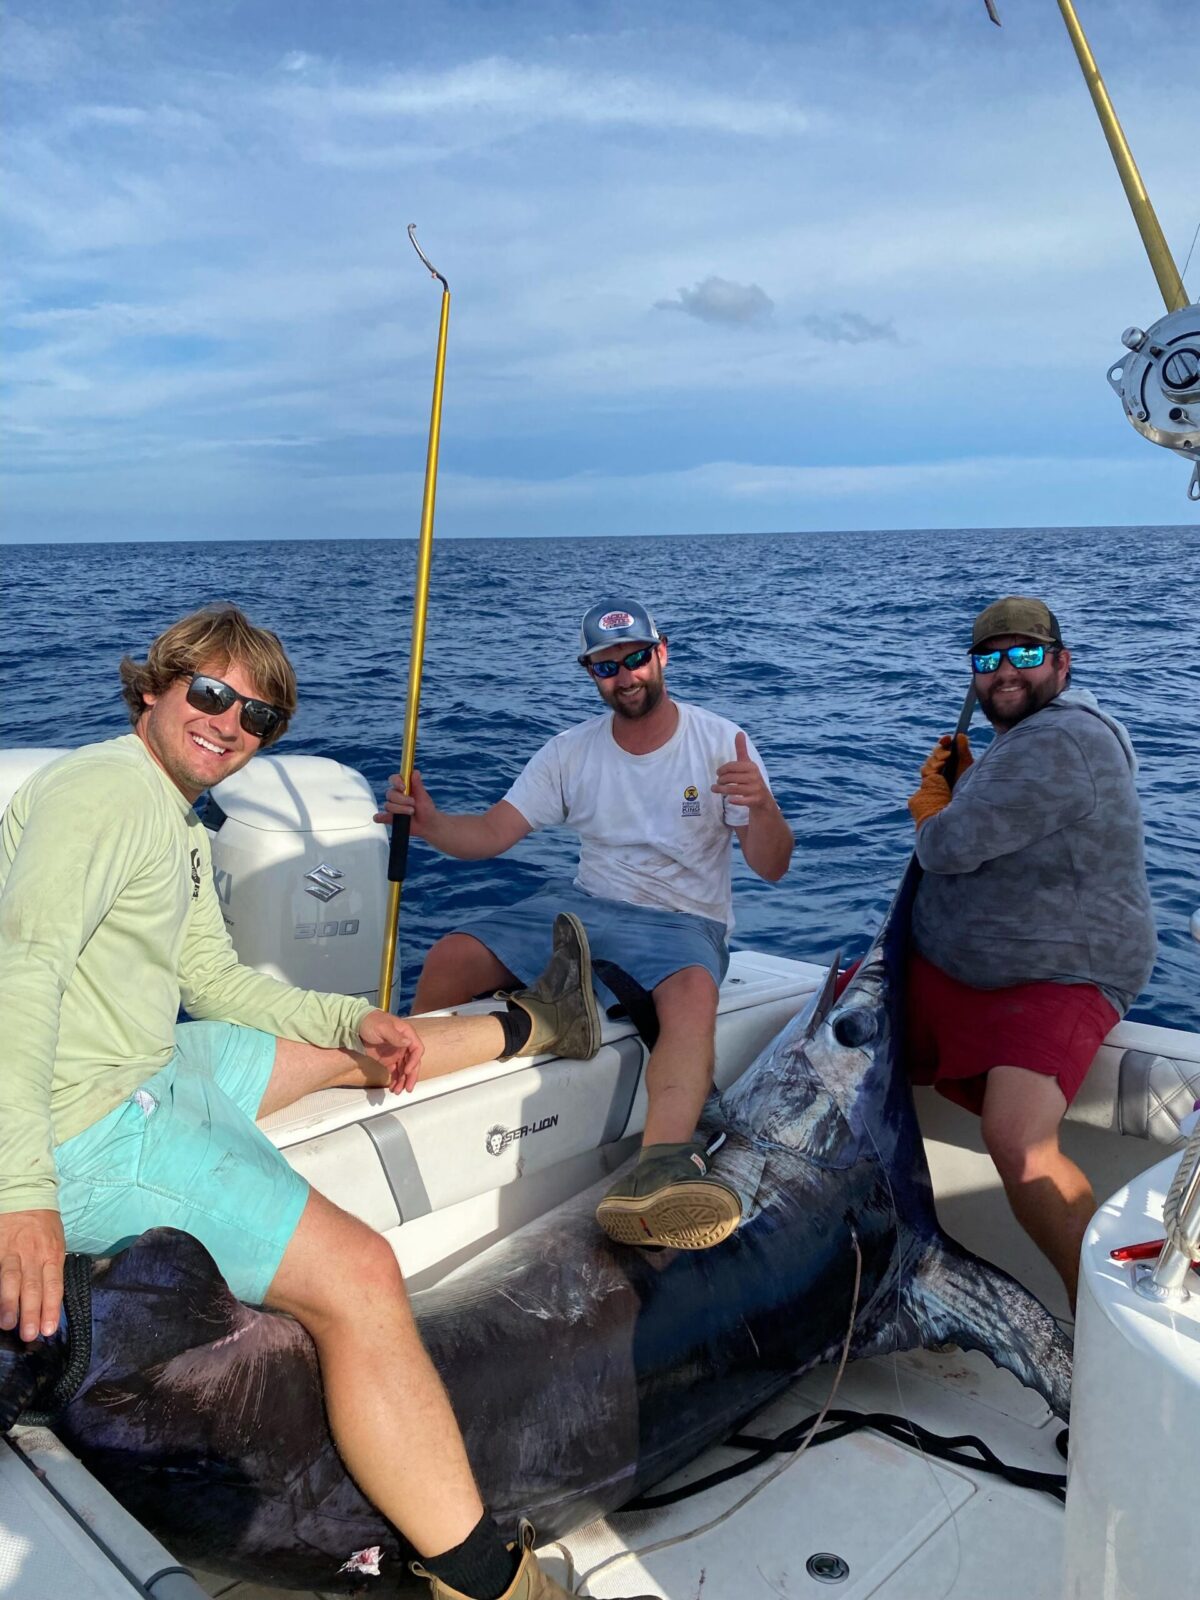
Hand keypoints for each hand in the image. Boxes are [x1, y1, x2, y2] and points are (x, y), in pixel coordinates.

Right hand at [0, 1209, 65, 1342]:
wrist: (26, 1195)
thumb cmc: (44, 1224)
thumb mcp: (56, 1243)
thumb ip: (51, 1269)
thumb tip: (49, 1299)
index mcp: (52, 1255)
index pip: (54, 1286)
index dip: (51, 1308)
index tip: (48, 1329)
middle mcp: (34, 1254)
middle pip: (33, 1286)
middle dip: (32, 1312)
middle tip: (29, 1335)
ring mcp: (13, 1251)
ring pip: (12, 1279)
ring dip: (10, 1302)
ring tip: (8, 1323)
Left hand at [357, 1010, 424, 1093]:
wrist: (355, 1024)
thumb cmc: (370, 1021)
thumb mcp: (382, 1027)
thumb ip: (395, 1036)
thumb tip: (408, 1043)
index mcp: (406, 1034)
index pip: (417, 1049)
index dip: (414, 1061)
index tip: (407, 1071)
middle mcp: (403, 1044)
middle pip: (412, 1062)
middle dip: (411, 1076)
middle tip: (408, 1088)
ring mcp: (396, 1053)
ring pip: (404, 1069)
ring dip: (403, 1081)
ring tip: (397, 1091)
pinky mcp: (388, 1060)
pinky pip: (395, 1071)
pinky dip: (395, 1080)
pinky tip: (393, 1087)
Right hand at [373, 769, 437, 834]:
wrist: (428, 825)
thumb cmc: (427, 809)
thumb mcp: (423, 797)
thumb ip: (418, 785)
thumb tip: (415, 772)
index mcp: (404, 787)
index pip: (394, 779)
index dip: (396, 782)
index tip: (403, 788)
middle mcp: (396, 796)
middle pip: (390, 793)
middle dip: (401, 799)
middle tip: (413, 803)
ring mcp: (392, 807)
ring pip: (387, 805)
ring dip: (399, 809)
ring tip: (411, 812)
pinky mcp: (390, 818)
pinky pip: (381, 816)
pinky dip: (379, 817)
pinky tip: (380, 818)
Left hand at [712, 731, 771, 810]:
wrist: (763, 798)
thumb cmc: (751, 778)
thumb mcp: (747, 763)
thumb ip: (742, 749)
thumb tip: (739, 732)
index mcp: (751, 766)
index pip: (732, 766)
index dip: (722, 769)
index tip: (718, 772)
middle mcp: (754, 777)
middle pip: (731, 778)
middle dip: (721, 780)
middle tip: (717, 782)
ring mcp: (755, 789)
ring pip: (733, 789)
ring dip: (721, 790)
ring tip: (714, 789)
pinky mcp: (755, 800)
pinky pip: (742, 800)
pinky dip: (735, 800)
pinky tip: (729, 800)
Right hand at [907, 734, 972, 825]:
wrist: (961, 806)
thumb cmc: (968, 789)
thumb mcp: (967, 766)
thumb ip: (964, 751)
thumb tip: (960, 735)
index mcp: (952, 765)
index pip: (945, 750)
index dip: (944, 743)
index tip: (947, 738)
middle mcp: (942, 771)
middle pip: (935, 754)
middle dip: (939, 750)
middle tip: (947, 751)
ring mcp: (934, 778)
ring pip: (929, 761)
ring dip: (935, 759)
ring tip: (944, 761)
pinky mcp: (928, 784)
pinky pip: (925, 771)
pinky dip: (931, 768)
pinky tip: (938, 769)